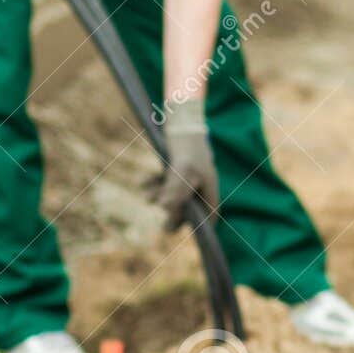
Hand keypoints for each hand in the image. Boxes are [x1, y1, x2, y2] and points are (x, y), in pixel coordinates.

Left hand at [153, 99, 218, 229]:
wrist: (180, 118)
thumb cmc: (187, 146)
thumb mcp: (181, 170)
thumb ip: (175, 191)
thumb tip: (165, 209)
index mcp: (210, 189)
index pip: (209, 216)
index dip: (199, 227)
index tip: (185, 234)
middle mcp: (202, 186)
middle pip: (188, 210)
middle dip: (173, 212)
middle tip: (163, 226)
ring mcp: (189, 178)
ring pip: (173, 196)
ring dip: (158, 196)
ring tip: (146, 192)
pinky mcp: (176, 169)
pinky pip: (165, 183)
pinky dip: (154, 183)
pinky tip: (143, 182)